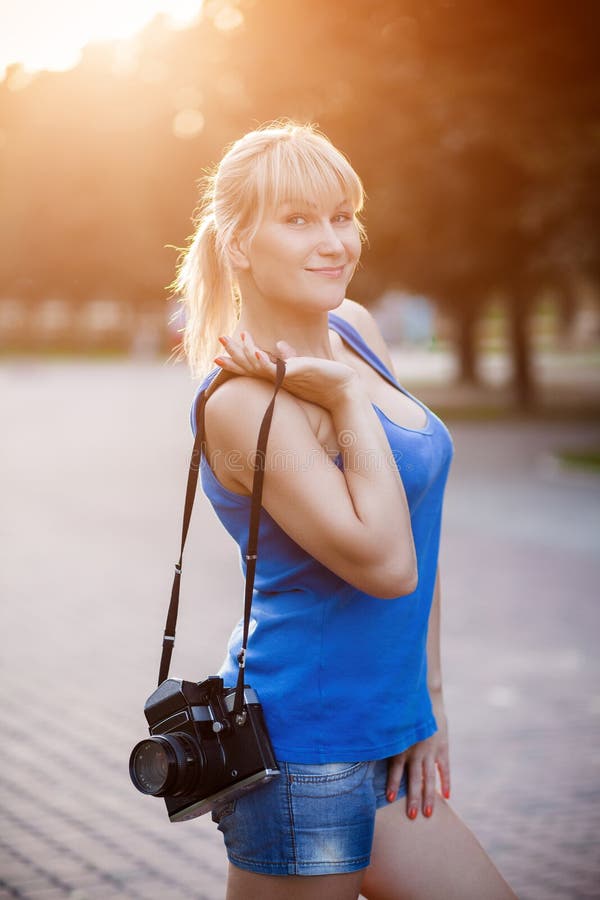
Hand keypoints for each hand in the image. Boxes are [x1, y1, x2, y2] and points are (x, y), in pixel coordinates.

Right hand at [214, 329, 357, 411]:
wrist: (344, 391)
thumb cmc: (326, 380)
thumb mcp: (304, 366)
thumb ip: (289, 357)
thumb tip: (279, 345)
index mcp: (277, 376)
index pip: (251, 368)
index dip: (234, 361)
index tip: (217, 354)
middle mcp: (277, 379)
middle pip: (249, 366)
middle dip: (233, 353)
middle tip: (220, 337)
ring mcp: (285, 378)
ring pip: (258, 366)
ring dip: (244, 352)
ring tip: (234, 337)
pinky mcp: (295, 375)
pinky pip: (275, 370)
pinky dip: (264, 362)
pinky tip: (256, 352)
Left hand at [385, 694, 449, 818]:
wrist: (426, 696)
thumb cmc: (403, 710)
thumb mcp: (390, 722)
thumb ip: (381, 736)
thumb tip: (360, 741)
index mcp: (402, 745)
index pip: (396, 768)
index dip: (391, 782)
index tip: (388, 797)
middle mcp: (416, 750)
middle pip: (414, 778)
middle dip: (412, 797)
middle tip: (411, 816)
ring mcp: (431, 750)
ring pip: (430, 777)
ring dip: (429, 796)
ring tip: (428, 813)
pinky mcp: (442, 747)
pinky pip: (444, 767)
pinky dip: (446, 781)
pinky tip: (447, 795)